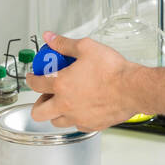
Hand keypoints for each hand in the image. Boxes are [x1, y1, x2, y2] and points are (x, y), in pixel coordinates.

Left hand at [26, 32, 141, 131]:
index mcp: (61, 85)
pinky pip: (76, 126)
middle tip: (46, 95)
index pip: (36, 84)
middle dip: (38, 103)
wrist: (133, 88)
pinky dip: (75, 119)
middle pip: (38, 112)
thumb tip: (50, 38)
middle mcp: (66, 105)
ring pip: (56, 122)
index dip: (31, 79)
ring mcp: (78, 118)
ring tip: (63, 103)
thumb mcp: (86, 48)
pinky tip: (81, 109)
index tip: (33, 77)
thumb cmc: (113, 70)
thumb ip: (64, 44)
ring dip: (55, 113)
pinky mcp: (91, 125)